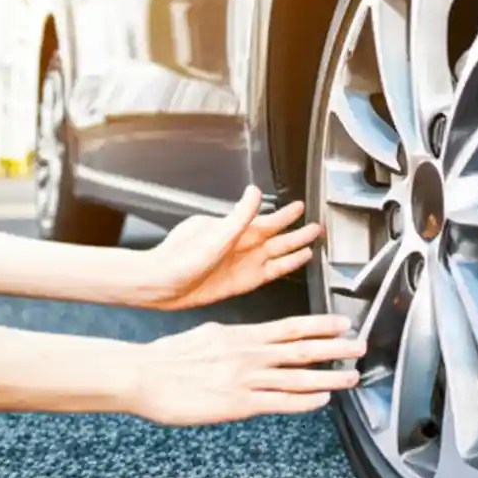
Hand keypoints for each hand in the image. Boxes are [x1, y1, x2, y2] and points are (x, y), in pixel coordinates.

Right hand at [126, 314, 363, 425]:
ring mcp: (246, 378)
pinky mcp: (239, 403)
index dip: (320, 324)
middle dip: (335, 347)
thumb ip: (234, 338)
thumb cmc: (169, 357)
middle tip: (359, 346)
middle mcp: (250, 353)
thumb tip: (248, 339)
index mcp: (242, 335)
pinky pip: (280, 402)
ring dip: (330, 376)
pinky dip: (305, 400)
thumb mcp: (208, 334)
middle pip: (302, 348)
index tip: (341, 323)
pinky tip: (322, 400)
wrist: (145, 375)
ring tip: (352, 375)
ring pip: (298, 376)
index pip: (290, 326)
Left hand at [137, 186, 322, 310]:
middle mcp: (242, 246)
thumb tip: (254, 193)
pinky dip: (286, 265)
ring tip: (312, 242)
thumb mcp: (214, 234)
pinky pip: (271, 272)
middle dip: (297, 231)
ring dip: (295, 248)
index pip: (269, 219)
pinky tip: (295, 262)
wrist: (161, 284)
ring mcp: (243, 264)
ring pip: (277, 254)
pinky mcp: (242, 282)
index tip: (300, 206)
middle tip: (316, 226)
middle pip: (278, 237)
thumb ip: (239, 216)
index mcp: (236, 230)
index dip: (286, 214)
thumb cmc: (178, 258)